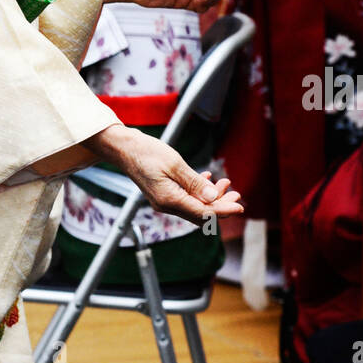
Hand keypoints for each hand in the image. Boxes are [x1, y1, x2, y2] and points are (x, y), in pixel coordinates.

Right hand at [87, 124, 242, 225]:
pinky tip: (207, 179)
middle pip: (200, 213)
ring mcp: (164, 201)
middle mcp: (167, 205)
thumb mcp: (174, 164)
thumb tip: (213, 197)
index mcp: (170, 200)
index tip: (240, 207)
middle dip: (220, 205)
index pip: (203, 213)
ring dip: (210, 197)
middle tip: (236, 194)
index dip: (223, 210)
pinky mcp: (163, 194)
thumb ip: (194, 182)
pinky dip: (198, 192)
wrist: (123, 148)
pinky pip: (185, 198)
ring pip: (194, 206)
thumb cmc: (146, 152)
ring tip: (224, 183)